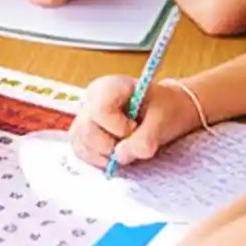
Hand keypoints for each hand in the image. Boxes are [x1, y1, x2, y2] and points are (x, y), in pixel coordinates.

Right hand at [68, 75, 203, 167]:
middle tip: (133, 140)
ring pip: (81, 142)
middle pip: (88, 130)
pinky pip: (81, 151)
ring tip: (126, 147)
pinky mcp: (82, 133)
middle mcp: (90, 99)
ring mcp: (84, 117)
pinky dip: (98, 159)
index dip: (119, 128)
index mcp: (109, 87)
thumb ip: (144, 139)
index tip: (136, 129)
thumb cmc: (165, 110)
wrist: (165, 114)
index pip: (100, 111)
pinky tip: (114, 155)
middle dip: (112, 144)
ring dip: (105, 154)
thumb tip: (120, 156)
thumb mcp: (163, 121)